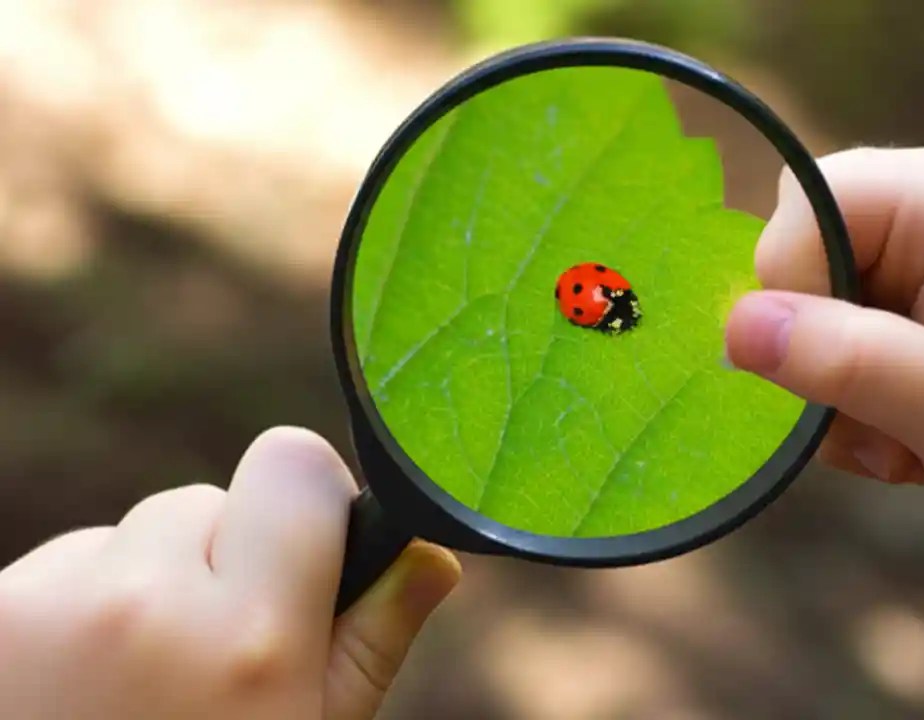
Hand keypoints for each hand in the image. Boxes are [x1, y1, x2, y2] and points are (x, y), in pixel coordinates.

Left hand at [0, 427, 458, 719]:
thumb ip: (373, 638)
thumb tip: (433, 553)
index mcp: (251, 638)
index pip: (294, 462)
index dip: (310, 501)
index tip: (303, 554)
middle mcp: (146, 602)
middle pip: (209, 499)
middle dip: (220, 559)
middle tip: (209, 658)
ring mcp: (49, 601)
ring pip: (133, 534)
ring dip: (146, 585)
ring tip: (135, 684)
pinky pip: (63, 565)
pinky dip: (79, 609)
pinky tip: (76, 687)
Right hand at [725, 143, 923, 716]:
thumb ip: (838, 359)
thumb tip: (733, 324)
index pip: (804, 210)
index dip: (789, 296)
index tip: (829, 382)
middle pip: (807, 258)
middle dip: (822, 354)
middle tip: (885, 423)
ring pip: (820, 312)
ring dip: (845, 394)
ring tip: (915, 442)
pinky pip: (852, 341)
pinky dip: (867, 404)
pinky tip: (921, 442)